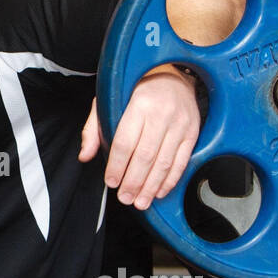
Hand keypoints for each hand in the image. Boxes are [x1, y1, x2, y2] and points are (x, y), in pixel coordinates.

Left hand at [79, 67, 198, 209]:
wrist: (172, 76)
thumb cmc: (136, 89)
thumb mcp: (108, 100)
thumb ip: (94, 128)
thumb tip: (85, 155)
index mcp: (139, 104)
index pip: (125, 143)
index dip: (117, 166)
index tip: (112, 181)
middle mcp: (161, 114)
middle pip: (146, 156)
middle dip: (134, 182)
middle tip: (125, 198)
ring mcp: (180, 124)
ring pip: (164, 162)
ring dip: (151, 186)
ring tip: (140, 201)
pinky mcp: (192, 132)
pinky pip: (181, 161)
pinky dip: (170, 180)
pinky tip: (160, 191)